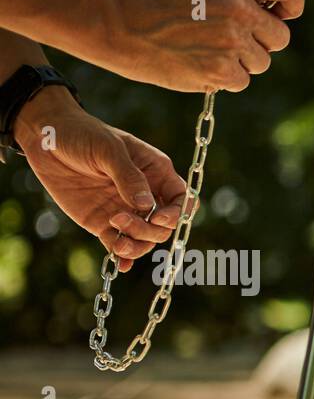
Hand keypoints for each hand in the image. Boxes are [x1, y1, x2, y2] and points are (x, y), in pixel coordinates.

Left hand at [17, 88, 187, 271]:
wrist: (45, 139)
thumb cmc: (83, 133)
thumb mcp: (108, 149)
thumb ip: (128, 176)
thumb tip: (146, 205)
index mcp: (156, 173)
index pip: (182, 200)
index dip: (177, 214)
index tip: (157, 217)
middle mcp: (146, 195)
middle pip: (164, 226)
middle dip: (148, 231)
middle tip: (120, 219)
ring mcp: (126, 211)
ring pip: (144, 240)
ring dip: (135, 246)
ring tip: (116, 242)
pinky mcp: (104, 223)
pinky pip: (118, 245)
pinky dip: (121, 257)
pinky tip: (119, 265)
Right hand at [114, 0, 305, 91]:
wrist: (127, 26)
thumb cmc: (170, 3)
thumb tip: (281, 8)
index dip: (292, 3)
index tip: (280, 12)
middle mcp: (239, 8)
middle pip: (281, 37)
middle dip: (261, 40)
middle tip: (230, 34)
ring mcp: (232, 41)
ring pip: (262, 61)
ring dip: (242, 59)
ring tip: (209, 46)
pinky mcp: (222, 71)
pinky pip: (243, 80)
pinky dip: (226, 77)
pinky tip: (202, 61)